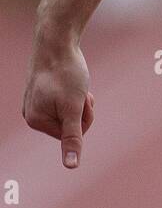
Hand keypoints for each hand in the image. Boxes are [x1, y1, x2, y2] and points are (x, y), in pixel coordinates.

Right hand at [22, 37, 94, 168]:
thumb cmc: (66, 73)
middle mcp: (32, 114)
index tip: (79, 98)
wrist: (56, 41)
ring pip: (71, 112)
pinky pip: (66, 100)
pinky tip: (69, 79)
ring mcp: (36, 102)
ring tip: (74, 83)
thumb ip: (72, 138)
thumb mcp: (74, 109)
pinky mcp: (43, 92)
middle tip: (78, 89)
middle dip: (81, 109)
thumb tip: (71, 167)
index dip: (84, 117)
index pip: (72, 135)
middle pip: (71, 124)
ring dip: (79, 100)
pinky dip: (74, 92)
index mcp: (35, 121)